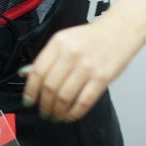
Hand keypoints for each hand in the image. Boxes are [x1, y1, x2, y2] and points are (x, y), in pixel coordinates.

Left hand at [18, 15, 140, 121]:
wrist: (120, 30)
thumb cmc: (91, 37)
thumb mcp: (65, 40)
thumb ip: (47, 58)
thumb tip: (25, 74)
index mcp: (58, 42)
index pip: (38, 71)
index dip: (30, 91)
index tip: (29, 102)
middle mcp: (71, 54)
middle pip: (50, 87)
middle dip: (44, 105)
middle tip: (44, 112)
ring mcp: (87, 66)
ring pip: (64, 97)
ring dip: (57, 111)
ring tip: (56, 116)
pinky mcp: (102, 77)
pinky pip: (84, 101)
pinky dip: (74, 113)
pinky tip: (70, 116)